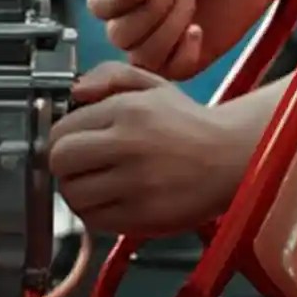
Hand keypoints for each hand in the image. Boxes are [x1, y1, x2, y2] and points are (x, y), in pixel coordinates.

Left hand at [48, 62, 252, 237]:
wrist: (237, 156)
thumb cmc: (189, 124)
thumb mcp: (151, 85)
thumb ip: (109, 76)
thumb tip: (76, 91)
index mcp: (127, 110)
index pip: (60, 131)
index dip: (59, 140)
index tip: (70, 144)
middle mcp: (130, 145)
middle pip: (60, 161)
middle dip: (63, 166)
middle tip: (78, 166)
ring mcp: (137, 183)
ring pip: (73, 194)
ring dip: (77, 192)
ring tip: (96, 185)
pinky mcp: (146, 215)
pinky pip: (96, 220)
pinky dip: (96, 213)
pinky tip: (111, 201)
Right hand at [87, 0, 284, 79]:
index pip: (100, 6)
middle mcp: (126, 21)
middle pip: (119, 35)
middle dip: (154, 7)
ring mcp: (151, 44)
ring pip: (142, 56)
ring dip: (171, 26)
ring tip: (191, 0)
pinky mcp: (178, 61)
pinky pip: (168, 72)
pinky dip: (185, 51)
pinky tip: (198, 29)